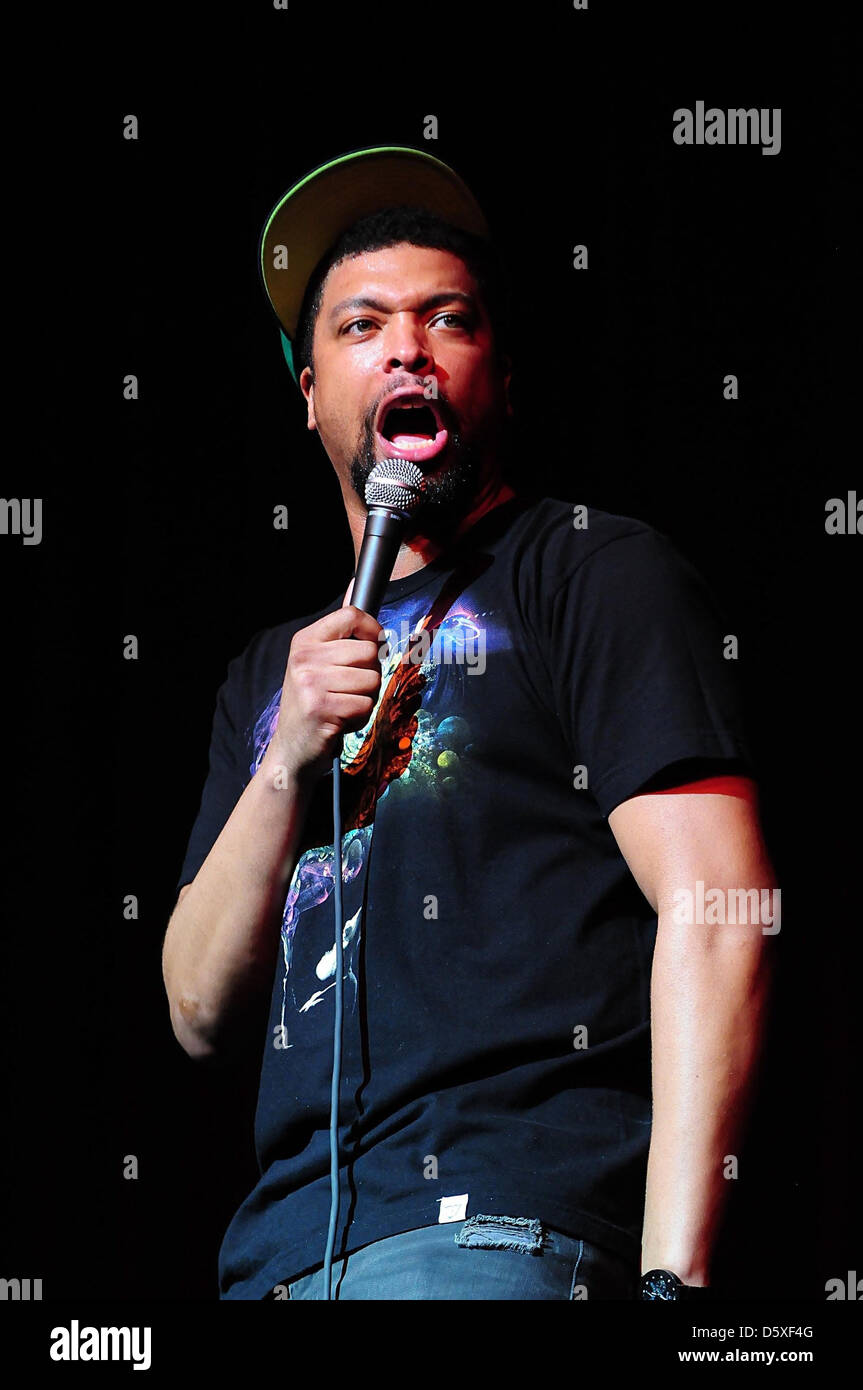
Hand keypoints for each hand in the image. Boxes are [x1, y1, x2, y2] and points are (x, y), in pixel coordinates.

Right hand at [266, 587, 382, 783]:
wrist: (292, 748)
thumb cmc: (313, 702)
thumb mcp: (319, 661)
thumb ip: (341, 629)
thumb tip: (356, 585)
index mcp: (305, 641)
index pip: (351, 615)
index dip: (373, 630)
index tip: (373, 645)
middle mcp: (304, 658)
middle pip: (369, 651)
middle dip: (370, 674)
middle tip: (348, 689)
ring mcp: (310, 683)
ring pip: (372, 679)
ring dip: (365, 698)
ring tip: (343, 706)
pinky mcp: (321, 708)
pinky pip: (365, 705)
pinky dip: (360, 717)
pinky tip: (341, 721)